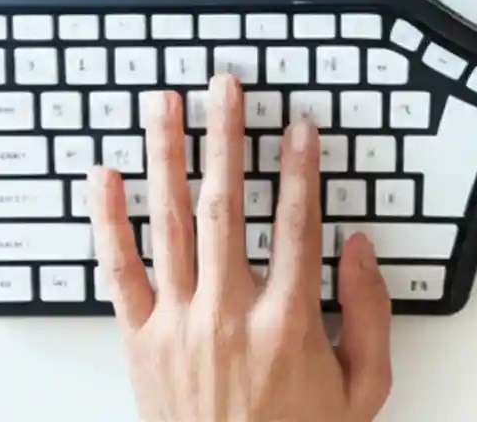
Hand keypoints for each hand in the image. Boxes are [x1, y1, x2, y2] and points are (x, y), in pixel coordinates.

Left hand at [88, 75, 393, 421]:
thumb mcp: (364, 388)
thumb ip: (370, 315)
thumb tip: (361, 250)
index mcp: (287, 323)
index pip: (297, 224)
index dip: (300, 168)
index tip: (299, 126)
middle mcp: (228, 315)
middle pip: (227, 207)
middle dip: (226, 138)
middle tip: (225, 89)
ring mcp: (178, 326)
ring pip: (170, 223)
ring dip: (166, 157)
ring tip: (165, 107)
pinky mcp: (141, 341)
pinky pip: (119, 271)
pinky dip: (109, 222)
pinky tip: (105, 178)